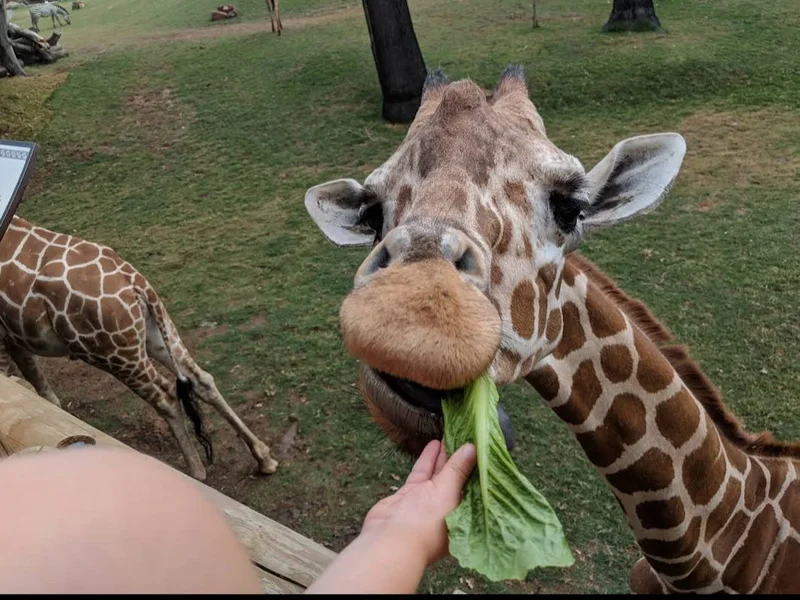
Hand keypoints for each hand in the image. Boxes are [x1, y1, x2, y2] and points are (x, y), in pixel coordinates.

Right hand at [361, 439, 476, 566]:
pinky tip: (435, 444)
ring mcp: (428, 501)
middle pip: (458, 478)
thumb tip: (473, 448)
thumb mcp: (449, 492)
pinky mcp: (412, 494)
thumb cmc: (427, 523)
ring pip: (440, 473)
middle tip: (468, 435)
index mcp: (465, 515)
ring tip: (453, 434)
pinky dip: (429, 459)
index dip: (478, 467)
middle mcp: (449, 508)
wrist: (390, 538)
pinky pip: (423, 473)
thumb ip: (458, 469)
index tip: (482, 448)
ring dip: (445, 456)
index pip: (476, 487)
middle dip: (462, 459)